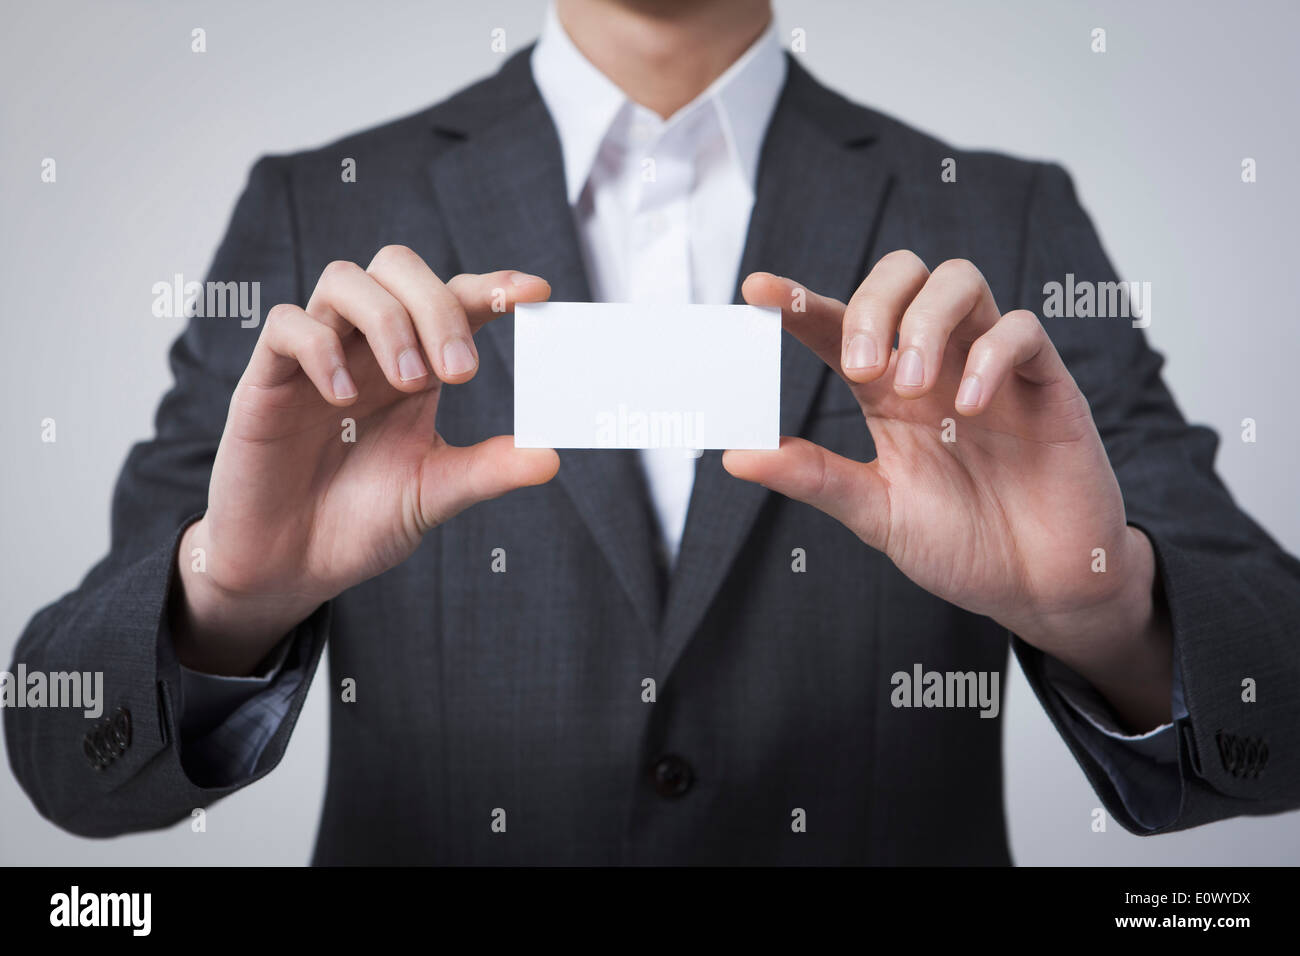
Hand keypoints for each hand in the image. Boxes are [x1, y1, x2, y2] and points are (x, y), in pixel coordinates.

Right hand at [173, 246, 558, 674]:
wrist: (292, 566)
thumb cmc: (362, 521)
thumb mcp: (436, 493)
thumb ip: (489, 470)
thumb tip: (552, 457)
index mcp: (416, 365)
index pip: (453, 298)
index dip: (492, 286)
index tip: (536, 293)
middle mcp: (366, 348)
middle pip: (398, 267)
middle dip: (438, 306)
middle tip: (462, 375)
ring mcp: (316, 358)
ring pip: (344, 279)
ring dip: (388, 320)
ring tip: (409, 382)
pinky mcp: (266, 380)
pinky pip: (288, 325)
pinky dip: (322, 348)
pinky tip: (345, 399)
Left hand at [726, 253, 1171, 730]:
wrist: (1038, 587)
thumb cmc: (960, 544)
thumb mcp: (875, 513)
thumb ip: (814, 477)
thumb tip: (737, 454)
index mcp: (886, 392)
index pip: (837, 324)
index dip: (797, 301)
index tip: (756, 290)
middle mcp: (936, 366)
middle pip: (901, 275)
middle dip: (870, 304)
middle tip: (858, 367)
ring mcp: (991, 368)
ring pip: (958, 281)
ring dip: (924, 322)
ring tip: (912, 387)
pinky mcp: (1046, 384)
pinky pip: (1022, 330)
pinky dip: (989, 354)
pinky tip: (968, 407)